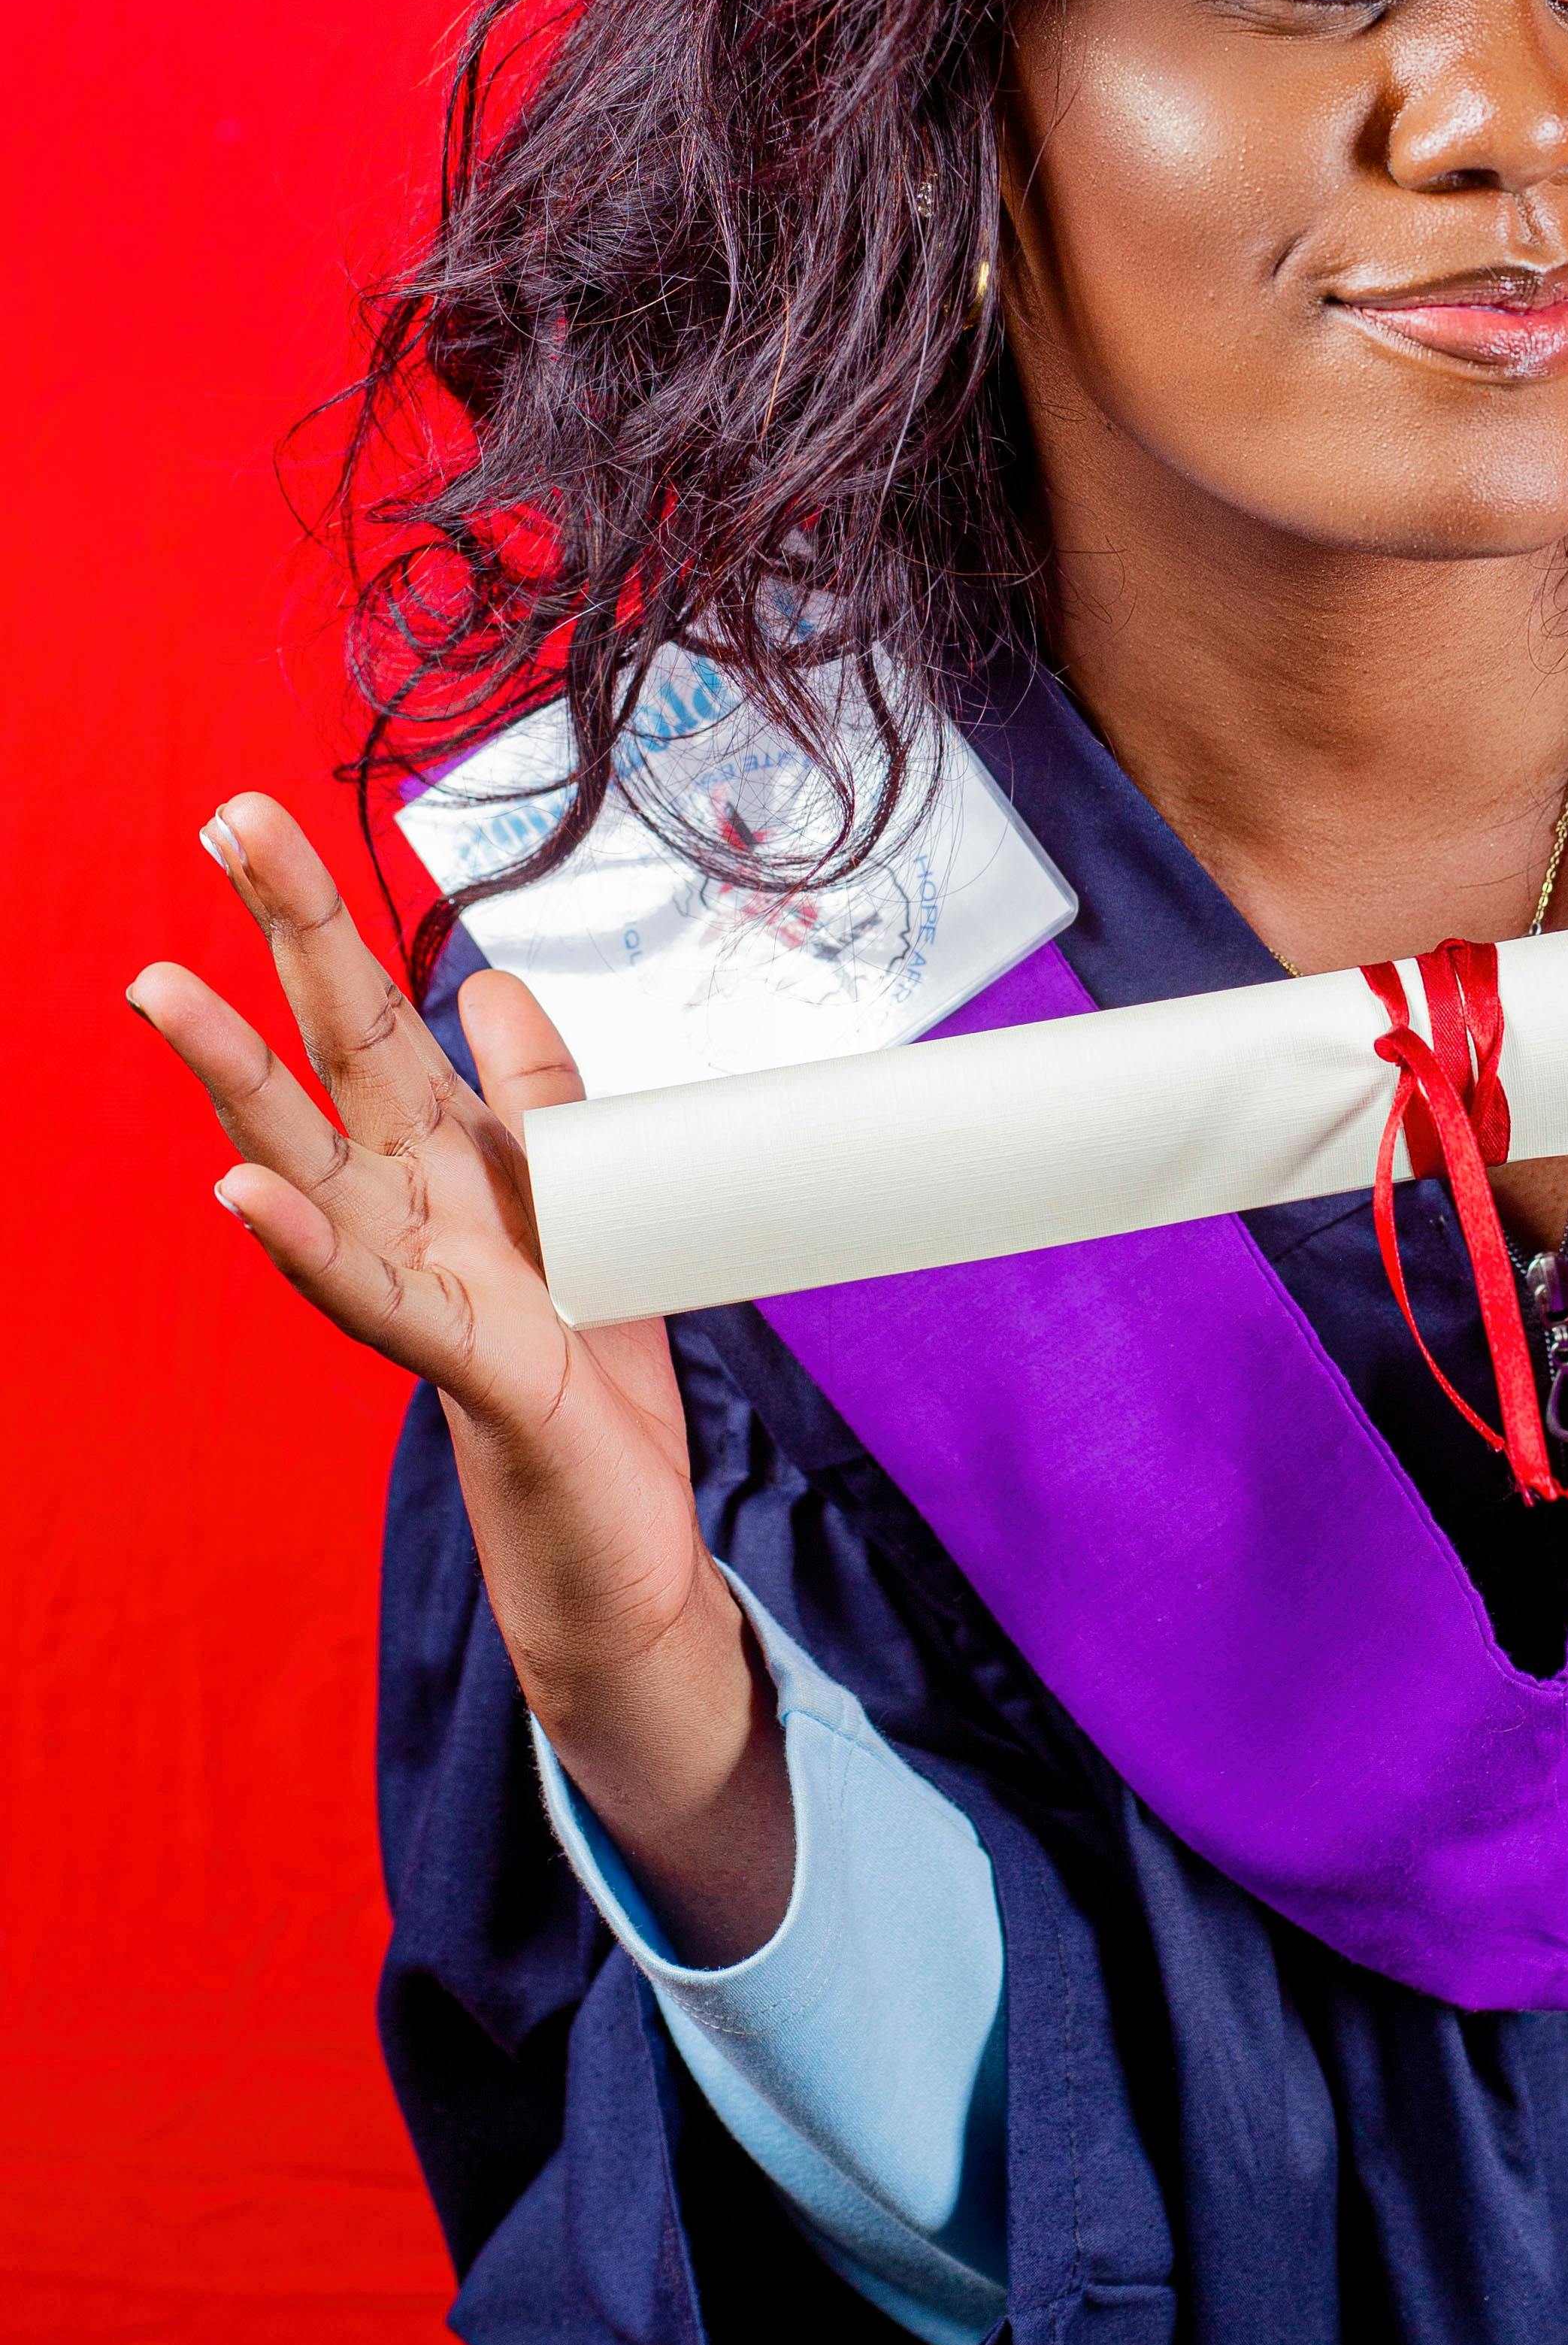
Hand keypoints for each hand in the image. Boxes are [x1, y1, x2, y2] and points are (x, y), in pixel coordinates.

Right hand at [130, 796, 792, 1957]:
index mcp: (447, 1159)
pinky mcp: (469, 1368)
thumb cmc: (591, 1372)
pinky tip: (242, 1193)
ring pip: (313, 1167)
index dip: (325, 917)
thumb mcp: (585, 1201)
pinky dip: (306, 1247)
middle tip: (219, 822)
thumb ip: (539, 1098)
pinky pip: (376, 1300)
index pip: (375, 1014)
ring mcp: (425, 1287)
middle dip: (282, 938)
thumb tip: (485, 980)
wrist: (630, 1529)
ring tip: (160, 989)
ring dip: (236, 1079)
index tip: (260, 814)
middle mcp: (413, 1209)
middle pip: (333, 1052)